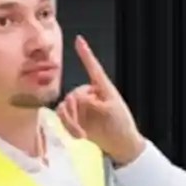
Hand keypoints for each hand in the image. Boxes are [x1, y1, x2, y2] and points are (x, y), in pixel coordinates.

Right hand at [57, 36, 145, 164]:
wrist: (121, 145)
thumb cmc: (121, 125)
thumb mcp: (110, 111)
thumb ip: (92, 103)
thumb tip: (74, 99)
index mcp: (103, 88)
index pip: (93, 68)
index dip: (85, 54)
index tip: (79, 40)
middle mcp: (91, 94)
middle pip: (73, 95)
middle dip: (74, 112)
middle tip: (80, 129)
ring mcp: (82, 105)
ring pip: (65, 106)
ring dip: (69, 121)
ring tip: (80, 134)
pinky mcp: (76, 117)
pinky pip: (63, 116)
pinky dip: (67, 125)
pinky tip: (77, 135)